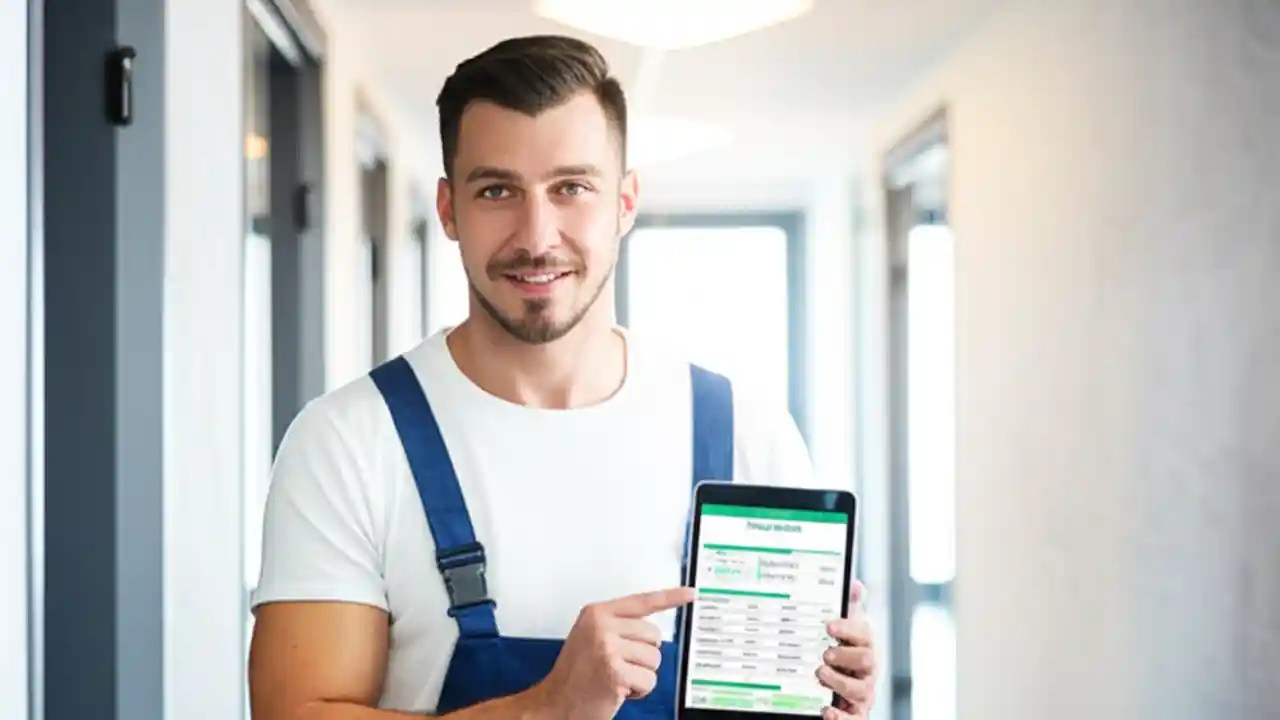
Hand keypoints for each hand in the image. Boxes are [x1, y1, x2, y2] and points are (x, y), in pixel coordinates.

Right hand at [529, 586, 694, 719]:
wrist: (554, 704)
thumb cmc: (574, 675)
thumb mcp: (589, 637)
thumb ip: (616, 627)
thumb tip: (651, 632)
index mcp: (596, 613)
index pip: (642, 601)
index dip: (670, 597)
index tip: (691, 593)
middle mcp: (602, 626)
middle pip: (653, 635)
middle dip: (643, 655)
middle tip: (619, 665)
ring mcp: (608, 648)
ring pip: (654, 659)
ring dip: (640, 674)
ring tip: (616, 678)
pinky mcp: (615, 671)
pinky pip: (649, 680)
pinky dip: (638, 691)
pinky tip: (618, 690)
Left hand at [817, 580, 877, 718]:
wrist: (836, 687)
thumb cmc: (840, 652)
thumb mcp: (841, 629)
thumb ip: (848, 607)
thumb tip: (855, 584)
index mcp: (864, 644)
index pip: (864, 633)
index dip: (849, 628)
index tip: (829, 627)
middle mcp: (868, 669)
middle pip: (867, 660)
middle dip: (846, 655)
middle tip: (825, 652)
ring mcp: (863, 692)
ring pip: (861, 689)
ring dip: (840, 681)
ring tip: (820, 674)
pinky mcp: (856, 713)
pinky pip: (856, 719)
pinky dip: (842, 717)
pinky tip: (827, 711)